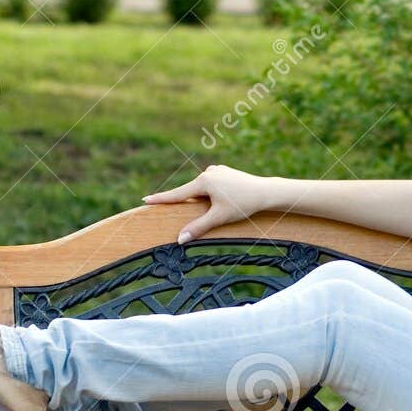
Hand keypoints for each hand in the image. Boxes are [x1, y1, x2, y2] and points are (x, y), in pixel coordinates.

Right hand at [142, 164, 271, 243]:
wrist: (266, 192)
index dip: (161, 199)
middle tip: (191, 209)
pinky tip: (225, 199)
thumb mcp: (219, 218)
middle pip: (191, 192)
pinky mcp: (225, 172)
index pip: (177, 194)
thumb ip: (198, 227)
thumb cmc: (243, 204)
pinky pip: (212, 185)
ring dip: (203, 199)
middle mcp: (208, 172)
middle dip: (188, 202)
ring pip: (203, 189)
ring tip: (223, 206)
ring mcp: (217, 170)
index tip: (145, 200)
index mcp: (203, 181)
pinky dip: (212, 194)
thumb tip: (180, 239)